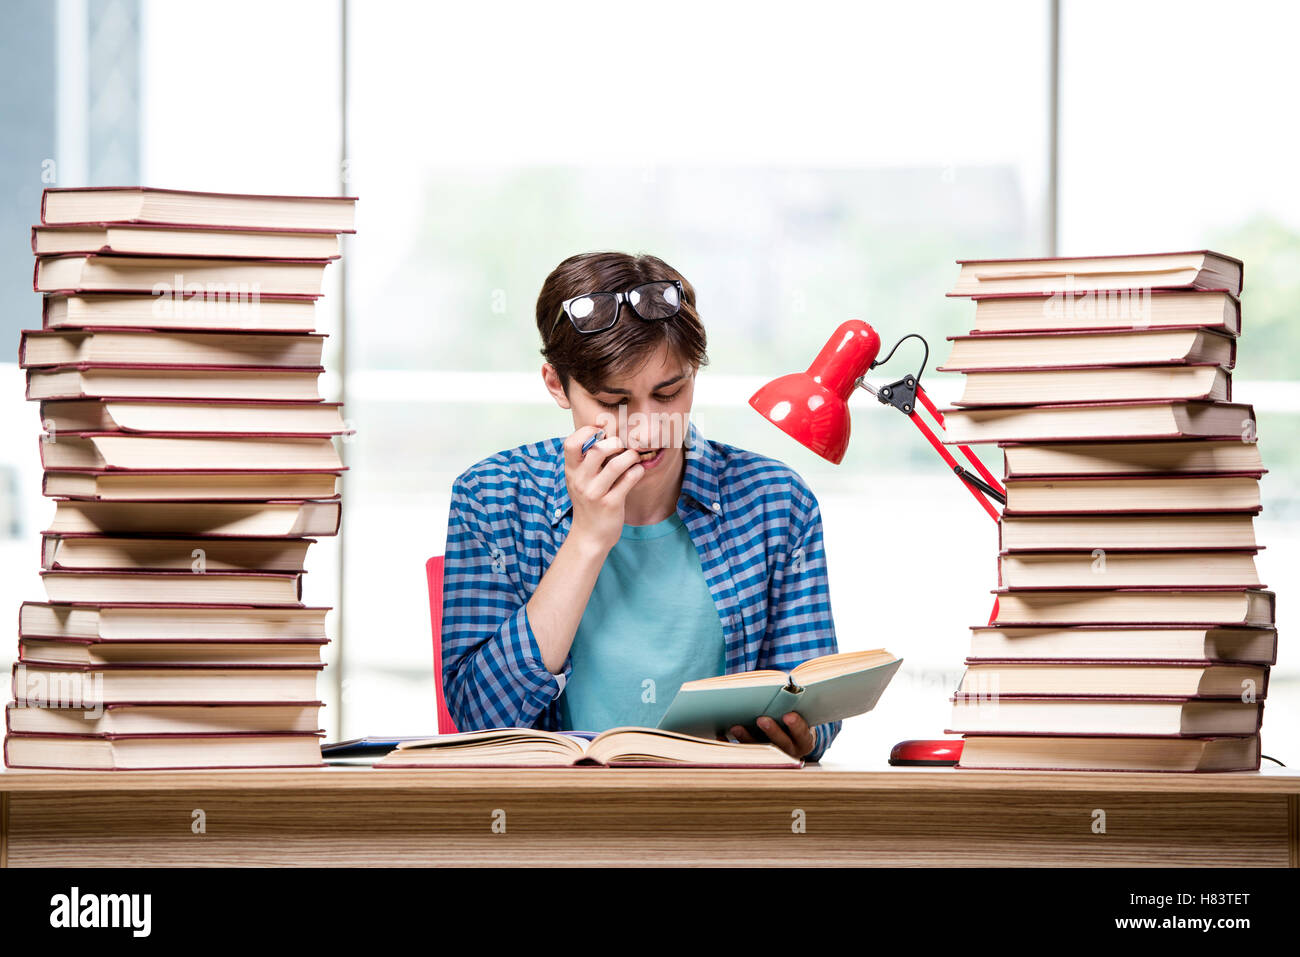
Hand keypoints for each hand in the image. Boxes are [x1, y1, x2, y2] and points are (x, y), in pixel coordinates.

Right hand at [563, 425, 645, 553]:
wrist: (589, 535)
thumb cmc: (588, 503)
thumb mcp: (579, 480)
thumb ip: (587, 460)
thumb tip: (605, 434)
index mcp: (571, 471)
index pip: (571, 443)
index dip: (587, 432)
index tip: (602, 433)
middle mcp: (580, 481)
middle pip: (597, 450)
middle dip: (615, 442)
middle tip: (623, 446)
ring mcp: (595, 493)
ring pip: (616, 464)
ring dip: (630, 456)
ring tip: (634, 457)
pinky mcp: (610, 504)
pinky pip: (628, 480)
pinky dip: (637, 471)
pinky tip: (637, 471)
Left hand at [726, 712, 815, 758]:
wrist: (791, 735)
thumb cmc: (793, 716)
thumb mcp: (799, 711)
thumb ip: (793, 704)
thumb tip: (783, 684)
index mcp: (804, 740)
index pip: (802, 735)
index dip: (796, 726)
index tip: (788, 715)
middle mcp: (790, 752)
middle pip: (780, 745)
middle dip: (771, 732)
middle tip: (761, 719)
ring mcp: (772, 757)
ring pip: (760, 750)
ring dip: (747, 739)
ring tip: (736, 727)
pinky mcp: (756, 757)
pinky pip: (743, 755)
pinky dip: (731, 746)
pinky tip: (721, 738)